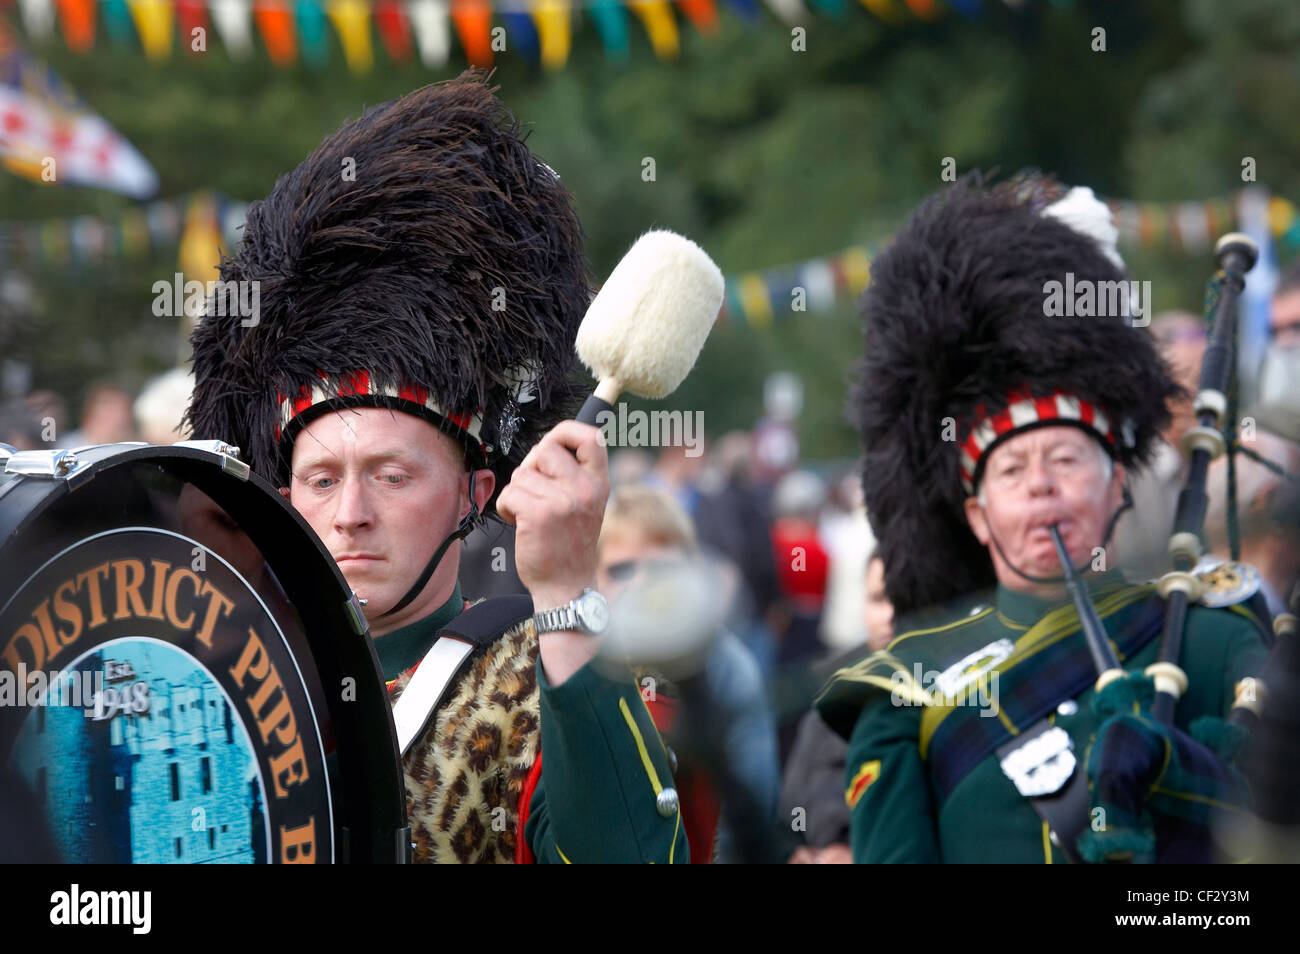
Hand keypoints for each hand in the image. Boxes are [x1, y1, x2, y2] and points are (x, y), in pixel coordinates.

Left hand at [497, 421, 609, 683]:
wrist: (566, 587)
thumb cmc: (569, 545)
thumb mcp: (586, 505)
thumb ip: (575, 475)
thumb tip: (547, 445)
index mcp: (599, 483)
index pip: (591, 436)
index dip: (566, 431)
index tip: (554, 443)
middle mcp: (584, 489)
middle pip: (545, 448)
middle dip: (532, 466)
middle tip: (536, 490)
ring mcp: (562, 501)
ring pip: (522, 473)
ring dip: (517, 492)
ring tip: (530, 514)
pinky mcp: (538, 515)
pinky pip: (509, 493)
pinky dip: (506, 508)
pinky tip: (518, 523)